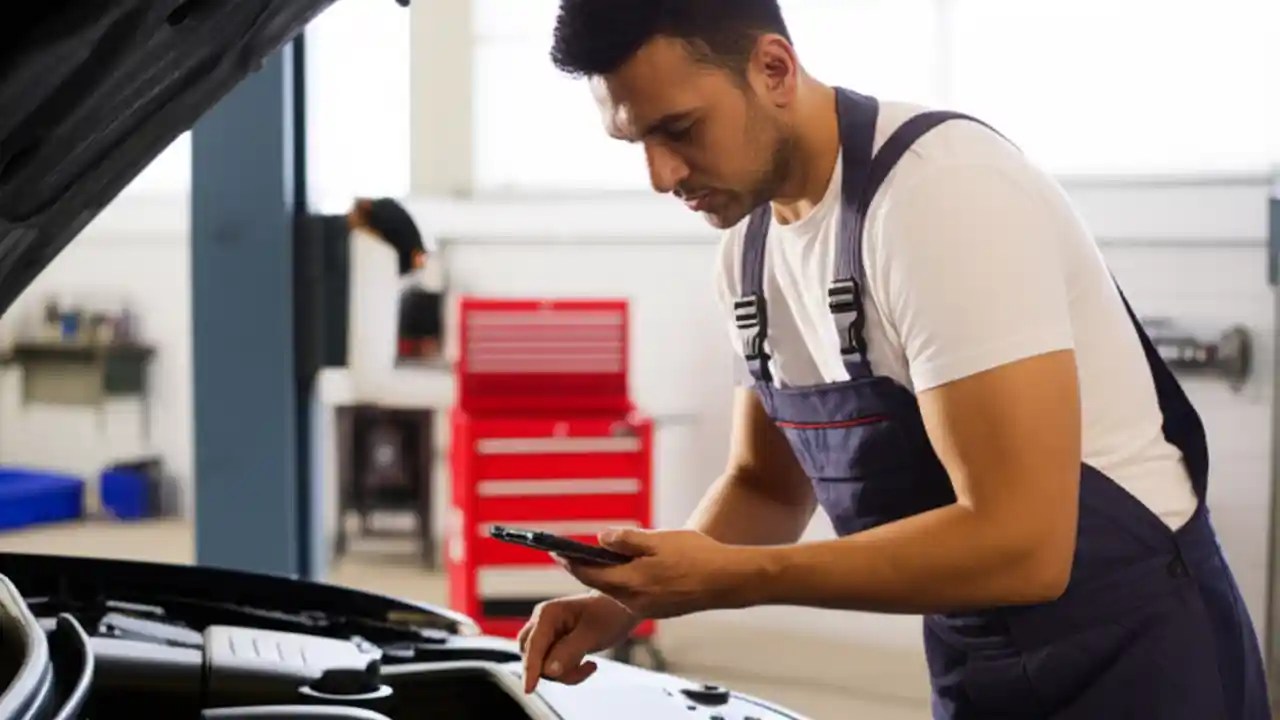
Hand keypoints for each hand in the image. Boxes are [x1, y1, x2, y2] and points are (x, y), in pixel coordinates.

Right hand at [517, 592, 637, 693]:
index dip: (531, 667)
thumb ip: (569, 651)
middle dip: (553, 670)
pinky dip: (569, 672)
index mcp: (548, 613)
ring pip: (541, 665)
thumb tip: (548, 671)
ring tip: (589, 666)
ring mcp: (547, 633)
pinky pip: (552, 667)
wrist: (621, 609)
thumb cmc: (609, 615)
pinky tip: (588, 665)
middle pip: (531, 656)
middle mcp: (542, 622)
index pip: (533, 645)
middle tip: (581, 670)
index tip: (529, 689)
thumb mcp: (592, 634)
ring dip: (564, 673)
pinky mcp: (553, 645)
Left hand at [558, 528, 757, 619]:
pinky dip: (625, 583)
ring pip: (618, 591)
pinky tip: (630, 571)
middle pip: (601, 586)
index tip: (556, 552)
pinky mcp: (661, 610)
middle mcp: (636, 602)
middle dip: (585, 570)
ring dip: (606, 577)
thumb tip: (601, 539)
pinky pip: (634, 596)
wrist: (729, 580)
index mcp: (631, 583)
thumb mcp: (658, 540)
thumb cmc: (697, 556)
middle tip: (572, 555)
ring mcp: (649, 609)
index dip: (570, 563)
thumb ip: (627, 540)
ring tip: (598, 560)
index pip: (590, 575)